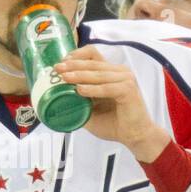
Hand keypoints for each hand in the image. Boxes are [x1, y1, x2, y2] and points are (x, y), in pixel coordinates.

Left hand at [54, 45, 171, 158]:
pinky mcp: (128, 90)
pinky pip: (107, 88)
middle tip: (57, 69)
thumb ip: (78, 101)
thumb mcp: (91, 111)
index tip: (62, 62)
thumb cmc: (114, 123)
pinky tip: (80, 91)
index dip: (77, 55)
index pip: (93, 55)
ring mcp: (125, 79)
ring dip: (80, 75)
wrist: (134, 136)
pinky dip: (92, 89)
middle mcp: (119, 72)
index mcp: (110, 73)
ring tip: (65, 78)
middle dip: (73, 65)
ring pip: (98, 74)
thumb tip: (56, 98)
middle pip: (93, 62)